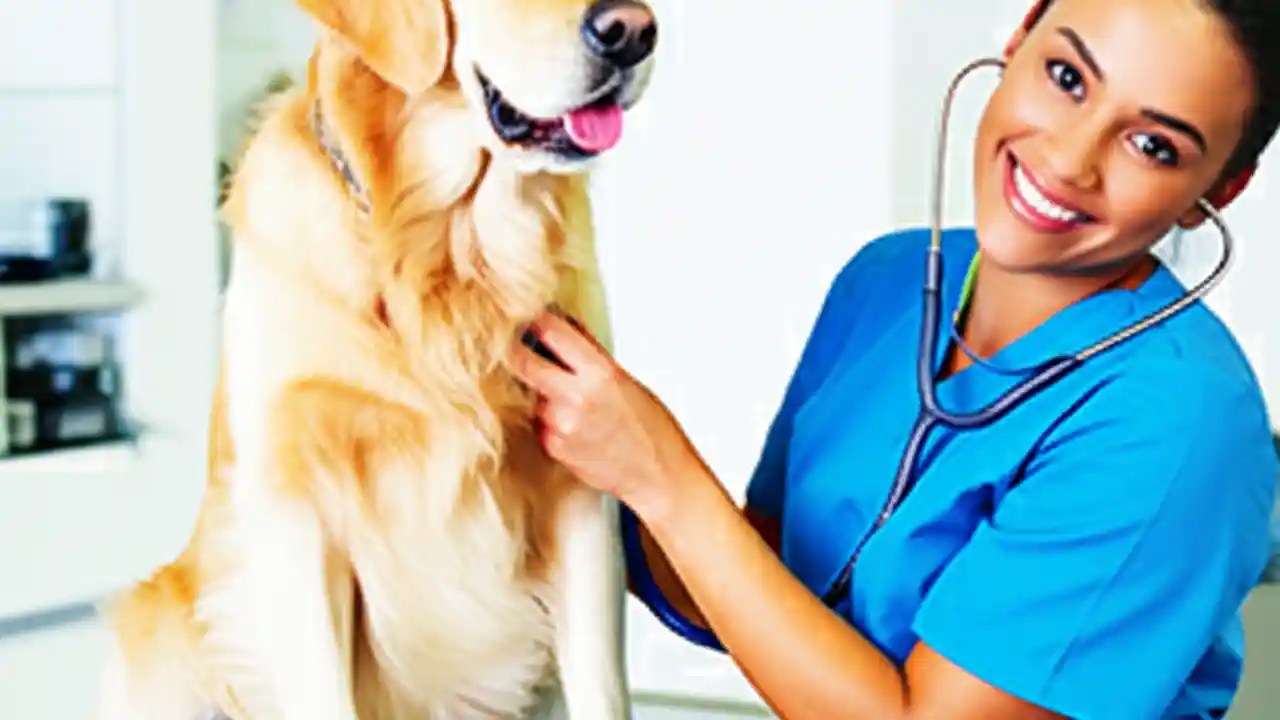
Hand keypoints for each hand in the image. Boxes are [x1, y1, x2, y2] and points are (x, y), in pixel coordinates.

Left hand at [507, 311, 704, 515]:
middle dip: (518, 352)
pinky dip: (549, 419)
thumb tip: (565, 326)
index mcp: (600, 374)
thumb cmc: (651, 429)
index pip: (551, 331)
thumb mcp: (625, 381)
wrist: (657, 475)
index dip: (537, 321)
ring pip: (531, 394)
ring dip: (540, 392)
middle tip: (520, 347)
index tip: (531, 319)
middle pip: (521, 362)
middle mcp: (576, 398)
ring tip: (571, 403)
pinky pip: (538, 421)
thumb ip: (590, 355)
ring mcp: (560, 425)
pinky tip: (576, 427)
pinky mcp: (552, 447)